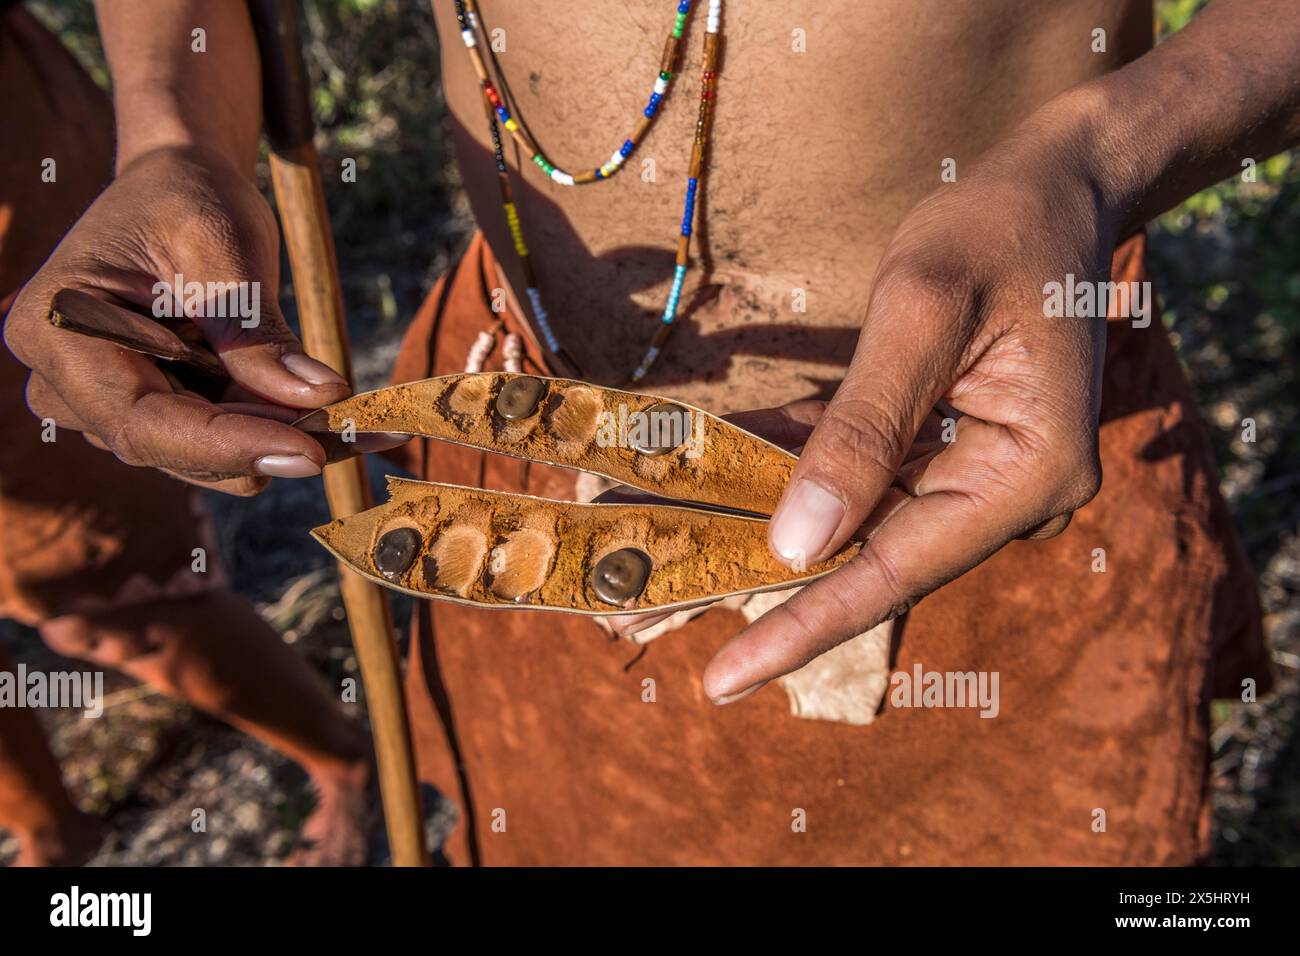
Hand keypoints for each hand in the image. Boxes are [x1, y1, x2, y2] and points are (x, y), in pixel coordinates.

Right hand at [4, 146, 352, 494]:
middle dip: (262, 443)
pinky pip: (211, 446)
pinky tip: (325, 417)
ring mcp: (100, 403)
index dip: (229, 445)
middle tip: (351, 430)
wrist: (177, 186)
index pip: (144, 420)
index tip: (309, 451)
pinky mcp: (145, 412)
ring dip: (270, 440)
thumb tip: (319, 397)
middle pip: (170, 448)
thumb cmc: (189, 198)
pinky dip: (269, 433)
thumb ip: (259, 331)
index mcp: (58, 326)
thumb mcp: (224, 247)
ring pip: (197, 458)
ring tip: (345, 416)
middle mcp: (63, 379)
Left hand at [702, 101, 1118, 703]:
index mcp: (1028, 471)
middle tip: (645, 615)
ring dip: (762, 529)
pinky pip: (862, 479)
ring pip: (855, 524)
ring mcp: (981, 477)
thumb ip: (862, 428)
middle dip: (760, 584)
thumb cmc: (997, 229)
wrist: (1052, 191)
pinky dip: (794, 477)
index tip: (723, 678)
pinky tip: (716, 480)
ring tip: (659, 552)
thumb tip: (799, 541)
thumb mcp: (920, 311)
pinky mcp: (952, 452)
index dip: (802, 624)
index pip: (895, 570)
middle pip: (870, 559)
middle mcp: (1010, 495)